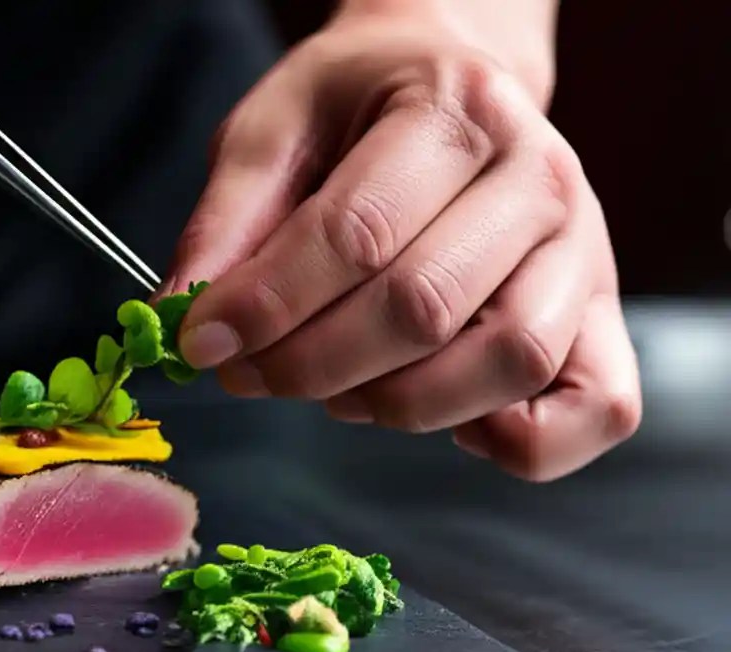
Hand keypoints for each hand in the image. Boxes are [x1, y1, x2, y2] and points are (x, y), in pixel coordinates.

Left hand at [162, 8, 640, 481]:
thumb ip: (225, 224)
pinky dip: (510, 438)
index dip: (267, 305)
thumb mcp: (270, 131)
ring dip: (393, 403)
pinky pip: (592, 411)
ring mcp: (584, 250)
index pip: (357, 235)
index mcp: (456, 109)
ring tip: (332, 383)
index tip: (200, 340)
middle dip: (309, 363)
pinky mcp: (604, 315)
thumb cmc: (355, 108)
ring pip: (504, 364)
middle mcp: (539, 178)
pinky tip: (437, 408)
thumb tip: (179, 321)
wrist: (449, 81)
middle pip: (422, 310)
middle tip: (249, 371)